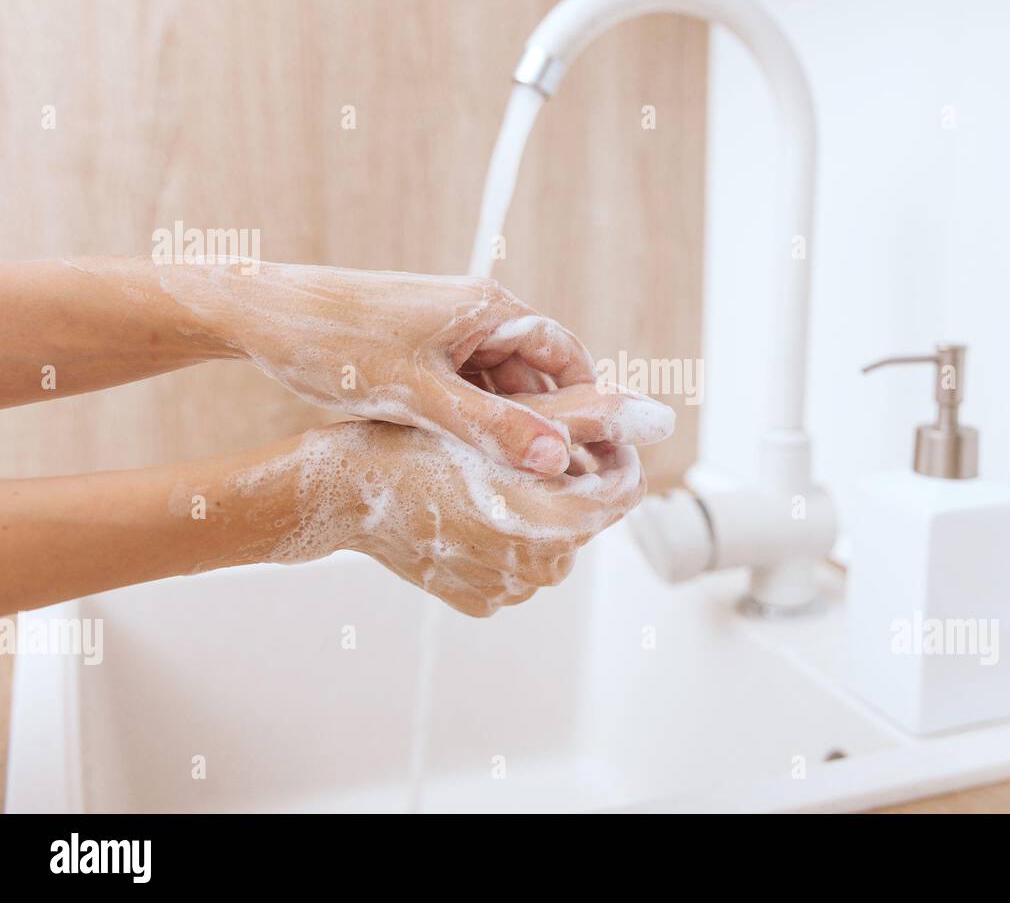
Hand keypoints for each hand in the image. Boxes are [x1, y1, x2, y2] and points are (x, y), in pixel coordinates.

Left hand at [160, 262, 630, 474]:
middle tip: (558, 482)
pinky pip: (465, 389)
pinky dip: (472, 422)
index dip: (590, 402)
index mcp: (488, 308)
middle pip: (534, 375)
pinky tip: (467, 461)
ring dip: (505, 427)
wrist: (261, 315)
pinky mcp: (420, 349)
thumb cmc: (337, 344)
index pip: (565, 352)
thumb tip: (556, 458)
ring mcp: (446, 332)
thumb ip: (490, 427)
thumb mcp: (419, 395)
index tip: (604, 451)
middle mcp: (475, 314)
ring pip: (497, 388)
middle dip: (546, 424)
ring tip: (514, 481)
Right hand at [236, 419, 646, 615]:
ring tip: (490, 463)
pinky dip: (504, 529)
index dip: (609, 448)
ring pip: (552, 532)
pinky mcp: (481, 600)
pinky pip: (516, 558)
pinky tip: (468, 498)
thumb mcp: (506, 422)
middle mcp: (546, 569)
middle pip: (586, 508)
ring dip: (536, 498)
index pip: (625, 485)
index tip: (578, 421)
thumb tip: (660, 417)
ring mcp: (513, 590)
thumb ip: (589, 419)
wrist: (341, 495)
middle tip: (522, 435)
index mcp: (562, 525)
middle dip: (568, 472)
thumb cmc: (420, 446)